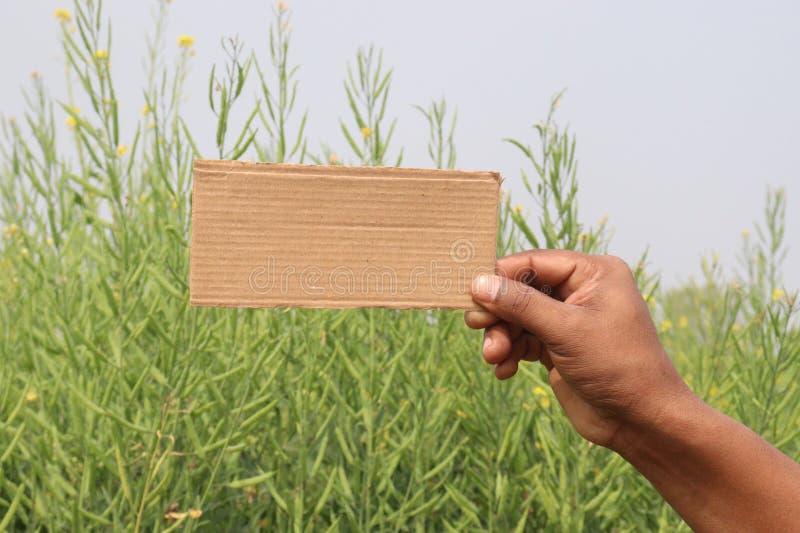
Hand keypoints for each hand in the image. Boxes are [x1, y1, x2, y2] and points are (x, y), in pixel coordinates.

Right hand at [465, 250, 692, 447]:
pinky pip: (524, 340)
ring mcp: (569, 320)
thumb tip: (479, 282)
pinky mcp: (559, 347)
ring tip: (494, 357)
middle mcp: (581, 291)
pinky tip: (504, 370)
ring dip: (501, 336)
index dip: (501, 275)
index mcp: (594, 273)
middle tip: (476, 325)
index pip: (535, 262)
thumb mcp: (566, 330)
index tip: (470, 291)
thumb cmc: (617, 366)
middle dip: (499, 311)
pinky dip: (510, 353)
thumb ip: (520, 304)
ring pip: (518, 317)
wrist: (641, 421)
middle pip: (522, 290)